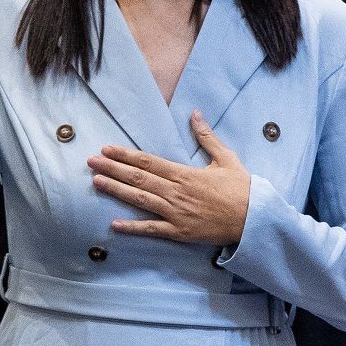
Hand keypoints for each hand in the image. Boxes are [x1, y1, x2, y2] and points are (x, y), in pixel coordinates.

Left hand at [90, 113, 250, 246]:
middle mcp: (175, 192)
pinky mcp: (179, 232)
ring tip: (96, 182)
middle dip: (112, 168)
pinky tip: (114, 224)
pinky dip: (132, 227)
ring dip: (116, 190)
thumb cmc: (241, 189)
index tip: (107, 148)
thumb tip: (195, 113)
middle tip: (90, 161)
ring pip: (140, 200)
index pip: (148, 162)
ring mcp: (175, 213)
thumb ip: (207, 137)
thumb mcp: (226, 158)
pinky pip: (152, 229)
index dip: (125, 155)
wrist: (254, 219)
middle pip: (138, 178)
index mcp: (184, 174)